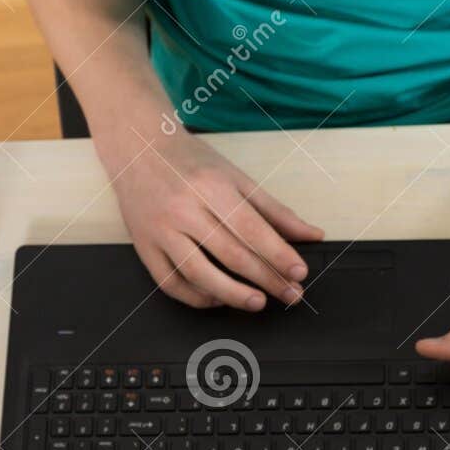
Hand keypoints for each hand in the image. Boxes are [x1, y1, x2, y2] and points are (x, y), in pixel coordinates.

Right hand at [108, 129, 324, 310]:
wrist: (137, 147)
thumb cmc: (190, 161)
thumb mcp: (236, 177)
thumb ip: (275, 210)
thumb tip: (311, 234)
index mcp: (211, 187)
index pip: (252, 229)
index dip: (278, 255)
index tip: (299, 272)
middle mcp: (184, 209)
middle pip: (230, 254)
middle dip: (266, 279)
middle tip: (290, 294)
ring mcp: (160, 230)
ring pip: (198, 273)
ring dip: (232, 294)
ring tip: (257, 302)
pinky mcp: (143, 246)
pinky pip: (170, 283)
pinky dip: (196, 297)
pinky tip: (218, 298)